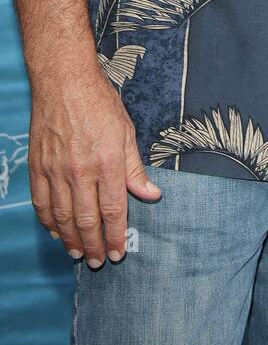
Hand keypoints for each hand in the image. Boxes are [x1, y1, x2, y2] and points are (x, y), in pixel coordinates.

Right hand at [28, 66, 161, 267]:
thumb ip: (136, 169)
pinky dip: (48, 222)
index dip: (117, 235)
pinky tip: (56, 232)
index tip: (119, 252)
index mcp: (107, 162)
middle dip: (95, 245)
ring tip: (79, 254)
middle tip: (100, 262)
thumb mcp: (126, 132)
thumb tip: (152, 195)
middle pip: (87, 220)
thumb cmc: (100, 103)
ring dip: (71, 239)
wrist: (65, 82)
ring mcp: (56, 170)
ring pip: (63, 216)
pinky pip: (42, 203)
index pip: (113, 210)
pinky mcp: (38, 166)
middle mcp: (81, 170)